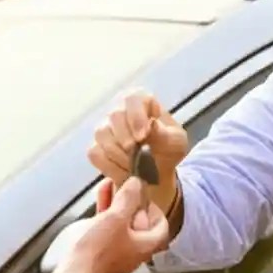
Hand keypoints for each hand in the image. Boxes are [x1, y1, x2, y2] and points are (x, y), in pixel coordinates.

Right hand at [69, 178, 169, 272]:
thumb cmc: (98, 248)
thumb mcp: (116, 217)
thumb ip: (129, 198)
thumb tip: (137, 183)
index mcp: (144, 245)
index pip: (160, 228)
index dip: (156, 210)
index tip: (145, 196)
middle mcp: (132, 250)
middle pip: (138, 223)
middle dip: (132, 202)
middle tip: (126, 186)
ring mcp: (114, 252)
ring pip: (120, 223)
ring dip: (117, 203)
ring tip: (111, 183)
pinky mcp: (97, 251)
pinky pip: (105, 227)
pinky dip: (104, 210)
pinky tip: (99, 194)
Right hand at [87, 90, 188, 211]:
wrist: (157, 173)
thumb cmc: (168, 150)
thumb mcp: (176, 143)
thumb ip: (165, 134)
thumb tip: (151, 125)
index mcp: (142, 102)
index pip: (132, 99)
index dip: (136, 116)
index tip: (143, 136)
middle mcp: (120, 111)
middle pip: (115, 116)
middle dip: (126, 138)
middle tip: (138, 155)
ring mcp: (105, 129)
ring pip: (102, 135)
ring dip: (120, 155)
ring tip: (136, 167)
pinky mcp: (96, 148)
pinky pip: (96, 153)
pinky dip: (111, 167)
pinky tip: (126, 172)